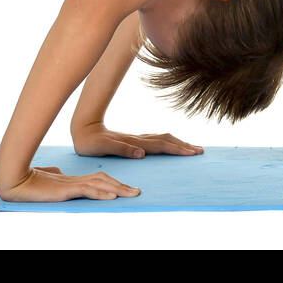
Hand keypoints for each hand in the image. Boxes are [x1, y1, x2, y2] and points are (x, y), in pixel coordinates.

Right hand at [0, 166, 139, 202]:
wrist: (13, 180)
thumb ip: (55, 176)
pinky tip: (112, 196)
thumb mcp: (46, 180)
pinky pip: (87, 190)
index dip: (114, 183)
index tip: (126, 189)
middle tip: (138, 192)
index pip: (99, 179)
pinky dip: (101, 193)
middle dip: (122, 186)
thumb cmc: (28, 180)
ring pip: (100, 184)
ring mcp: (71, 184)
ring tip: (132, 194)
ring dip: (118, 189)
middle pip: (105, 180)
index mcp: (73, 180)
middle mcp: (75, 180)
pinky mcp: (65, 189)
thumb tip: (58, 173)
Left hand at [72, 122, 203, 158]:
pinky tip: (171, 145)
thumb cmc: (91, 142)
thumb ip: (123, 149)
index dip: (177, 149)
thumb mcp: (104, 147)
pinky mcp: (134, 140)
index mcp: (135, 142)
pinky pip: (157, 140)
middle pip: (167, 140)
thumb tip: (142, 153)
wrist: (83, 128)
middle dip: (184, 145)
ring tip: (191, 147)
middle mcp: (139, 139)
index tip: (192, 153)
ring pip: (164, 139)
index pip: (161, 146)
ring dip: (178, 143)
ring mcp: (138, 138)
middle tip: (200, 151)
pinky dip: (169, 142)